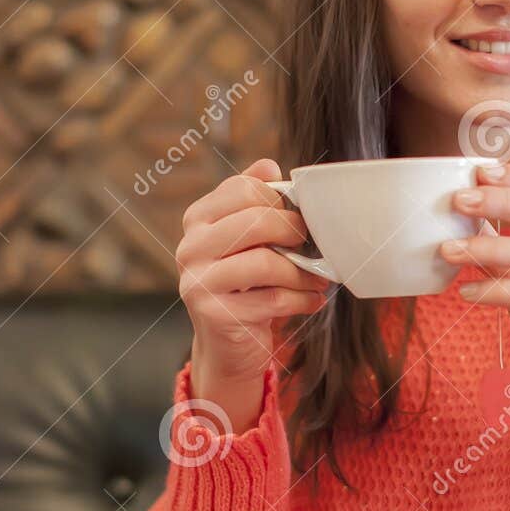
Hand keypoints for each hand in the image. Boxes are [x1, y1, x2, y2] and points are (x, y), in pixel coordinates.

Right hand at [176, 158, 333, 388]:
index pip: (244, 189)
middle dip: (296, 232)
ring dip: (302, 271)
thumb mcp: (246, 239)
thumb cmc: (244, 284)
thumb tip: (269, 165)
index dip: (280, 201)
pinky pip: (271, 300)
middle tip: (313, 245)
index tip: (298, 217)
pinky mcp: (214, 314)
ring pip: (264, 263)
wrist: (227, 344)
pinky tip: (313, 300)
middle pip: (256, 221)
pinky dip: (301, 299)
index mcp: (197, 219)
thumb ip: (254, 201)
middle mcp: (190, 247)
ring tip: (319, 278)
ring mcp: (198, 282)